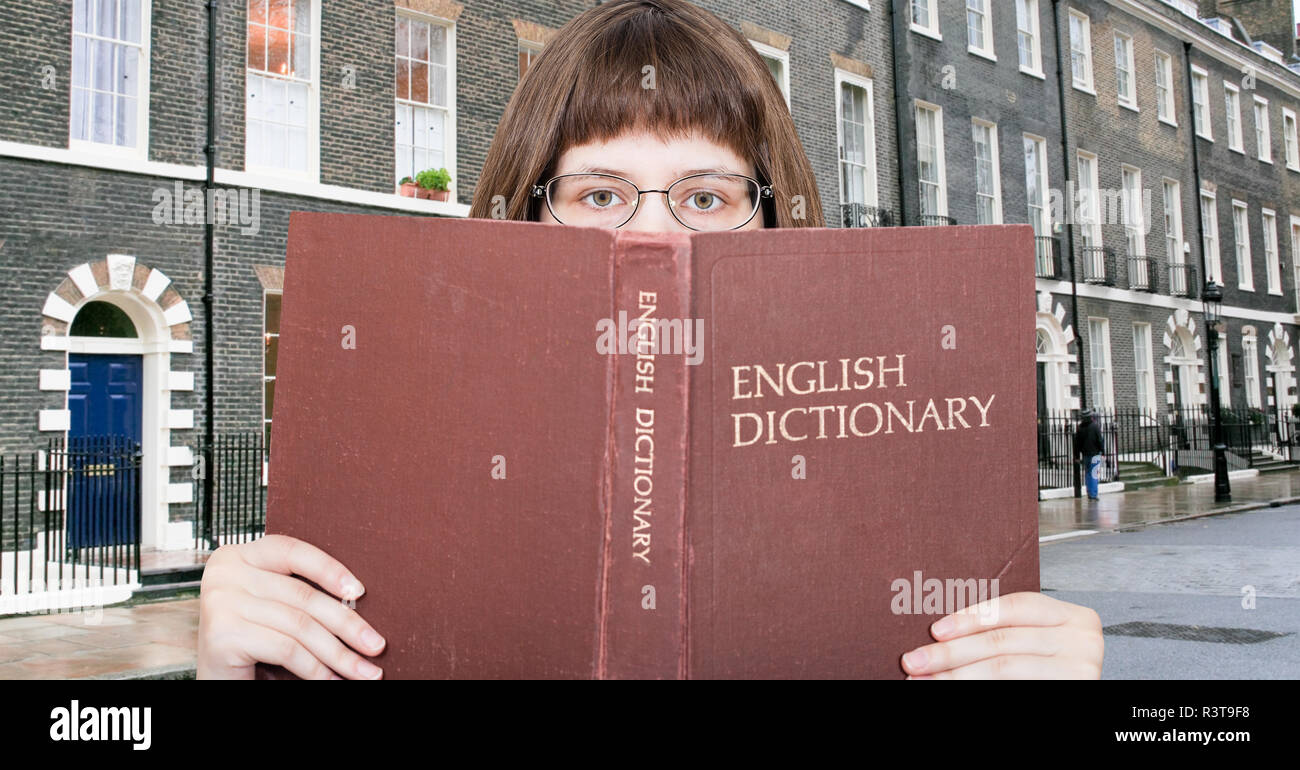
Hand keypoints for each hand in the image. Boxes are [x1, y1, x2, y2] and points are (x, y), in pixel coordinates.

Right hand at [198, 534, 385, 679]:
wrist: (216, 682)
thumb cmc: (250, 645)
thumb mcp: (275, 609)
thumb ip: (302, 595)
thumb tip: (358, 595)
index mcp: (238, 556)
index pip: (293, 552)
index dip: (330, 569)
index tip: (360, 593)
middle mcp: (224, 572)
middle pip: (302, 595)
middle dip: (347, 625)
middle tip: (376, 646)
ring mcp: (220, 601)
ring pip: (300, 626)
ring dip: (339, 655)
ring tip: (364, 672)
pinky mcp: (222, 634)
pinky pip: (287, 649)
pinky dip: (316, 670)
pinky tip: (332, 681)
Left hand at [900, 592, 1102, 678]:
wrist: (1077, 694)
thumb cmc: (1050, 667)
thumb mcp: (1033, 639)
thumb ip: (1002, 630)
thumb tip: (939, 632)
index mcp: (1074, 616)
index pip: (1016, 606)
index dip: (972, 616)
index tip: (935, 630)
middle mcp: (1084, 640)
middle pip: (1003, 640)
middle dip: (951, 652)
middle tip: (914, 661)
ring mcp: (1082, 669)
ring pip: (1003, 667)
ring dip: (956, 675)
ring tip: (925, 680)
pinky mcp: (1074, 689)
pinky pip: (1012, 687)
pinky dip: (976, 688)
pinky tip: (953, 687)